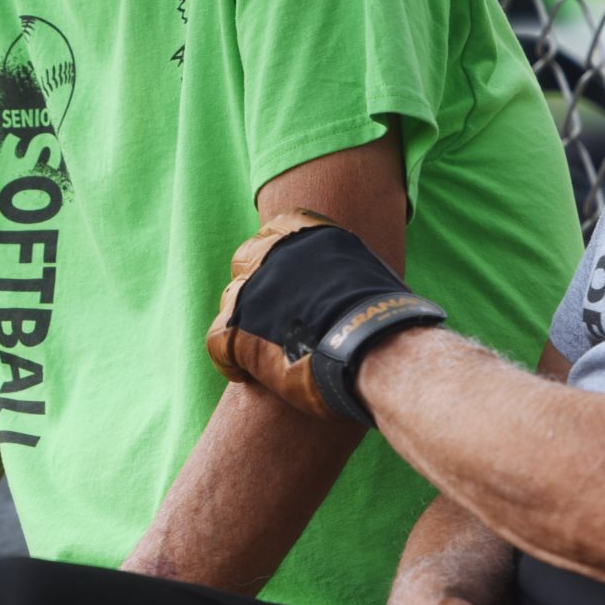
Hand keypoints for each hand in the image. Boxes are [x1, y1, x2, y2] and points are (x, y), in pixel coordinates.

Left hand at [206, 209, 444, 423]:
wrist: (376, 348)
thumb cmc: (386, 319)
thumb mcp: (368, 274)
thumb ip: (343, 271)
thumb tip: (348, 286)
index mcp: (308, 233)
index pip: (280, 230)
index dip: (281, 256)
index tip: (290, 277)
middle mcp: (273, 252)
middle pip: (248, 260)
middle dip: (259, 286)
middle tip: (274, 317)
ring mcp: (251, 287)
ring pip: (233, 301)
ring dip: (246, 323)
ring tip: (268, 351)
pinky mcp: (236, 327)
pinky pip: (217, 341)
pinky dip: (230, 359)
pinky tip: (245, 374)